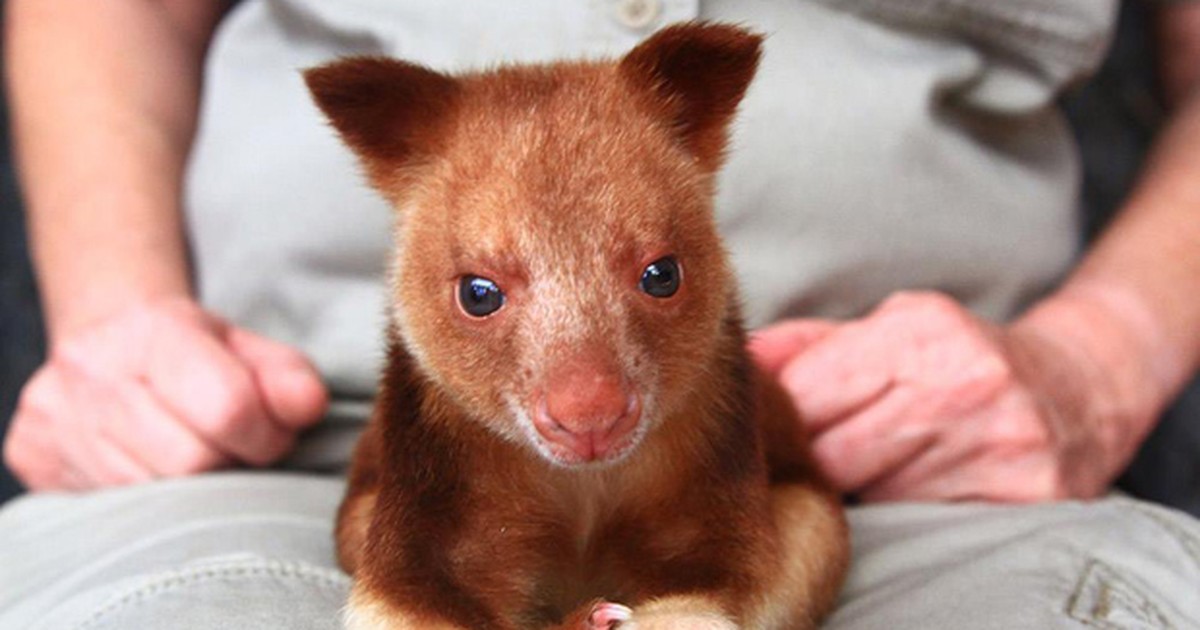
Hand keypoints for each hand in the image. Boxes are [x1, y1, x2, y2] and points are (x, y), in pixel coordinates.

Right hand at [4, 297, 328, 489]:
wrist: (105, 343)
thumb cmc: (193, 354)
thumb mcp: (248, 350)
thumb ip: (288, 377)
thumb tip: (310, 408)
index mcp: (153, 330)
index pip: (228, 406)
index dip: (265, 435)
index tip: (271, 436)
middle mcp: (92, 369)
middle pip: (190, 461)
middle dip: (229, 464)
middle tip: (235, 450)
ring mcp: (53, 415)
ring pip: (151, 495)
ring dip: (193, 490)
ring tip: (199, 457)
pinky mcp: (30, 454)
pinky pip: (109, 508)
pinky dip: (148, 499)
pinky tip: (153, 468)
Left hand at [750, 291, 1146, 501]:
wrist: (1079, 385)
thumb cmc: (960, 356)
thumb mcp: (891, 327)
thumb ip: (809, 347)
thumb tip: (741, 364)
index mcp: (918, 330)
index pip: (808, 391)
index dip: (784, 416)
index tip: (781, 424)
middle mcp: (960, 382)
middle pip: (833, 453)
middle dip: (816, 458)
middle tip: (822, 453)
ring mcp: (995, 441)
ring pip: (873, 493)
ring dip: (862, 486)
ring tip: (879, 462)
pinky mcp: (1023, 492)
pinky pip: (923, 518)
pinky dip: (906, 507)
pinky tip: (918, 482)